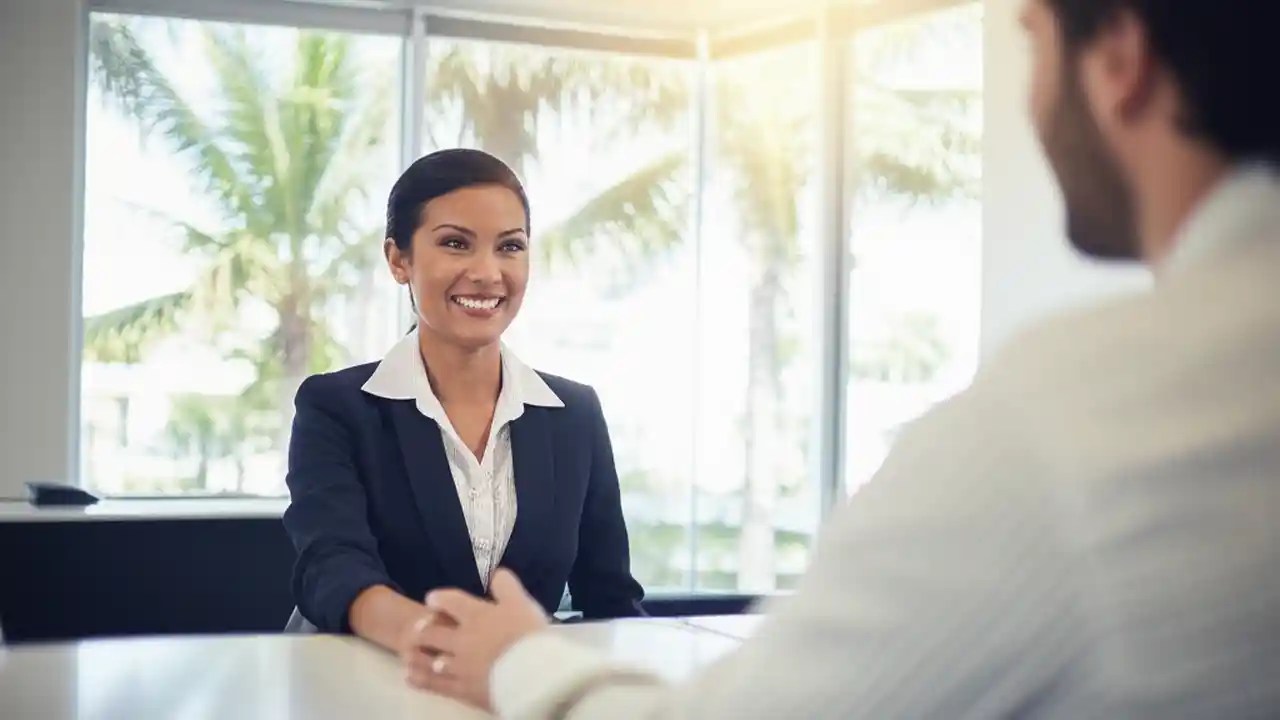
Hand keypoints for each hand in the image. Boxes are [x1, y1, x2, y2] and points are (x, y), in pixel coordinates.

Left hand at [404, 568, 549, 709]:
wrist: (530, 675)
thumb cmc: (527, 635)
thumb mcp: (521, 602)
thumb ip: (507, 587)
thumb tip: (497, 574)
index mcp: (475, 616)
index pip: (451, 602)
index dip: (440, 598)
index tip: (431, 599)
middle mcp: (461, 640)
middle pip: (434, 633)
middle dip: (423, 629)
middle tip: (417, 628)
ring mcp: (459, 666)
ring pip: (430, 660)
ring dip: (418, 656)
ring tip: (409, 654)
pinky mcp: (462, 690)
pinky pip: (436, 685)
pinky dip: (422, 680)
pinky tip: (411, 678)